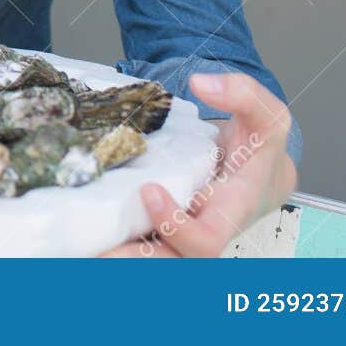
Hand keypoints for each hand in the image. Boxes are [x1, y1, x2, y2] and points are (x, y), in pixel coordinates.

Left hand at [99, 71, 297, 257]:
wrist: (258, 169)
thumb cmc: (261, 148)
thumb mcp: (265, 114)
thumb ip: (242, 93)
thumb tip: (202, 83)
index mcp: (230, 211)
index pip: (208, 240)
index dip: (179, 228)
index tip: (150, 191)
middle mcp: (203, 229)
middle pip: (171, 262)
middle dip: (133, 259)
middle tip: (94, 246)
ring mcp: (180, 232)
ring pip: (150, 260)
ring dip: (116, 257)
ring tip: (80, 246)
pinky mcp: (161, 226)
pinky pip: (138, 244)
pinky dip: (112, 245)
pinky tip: (82, 235)